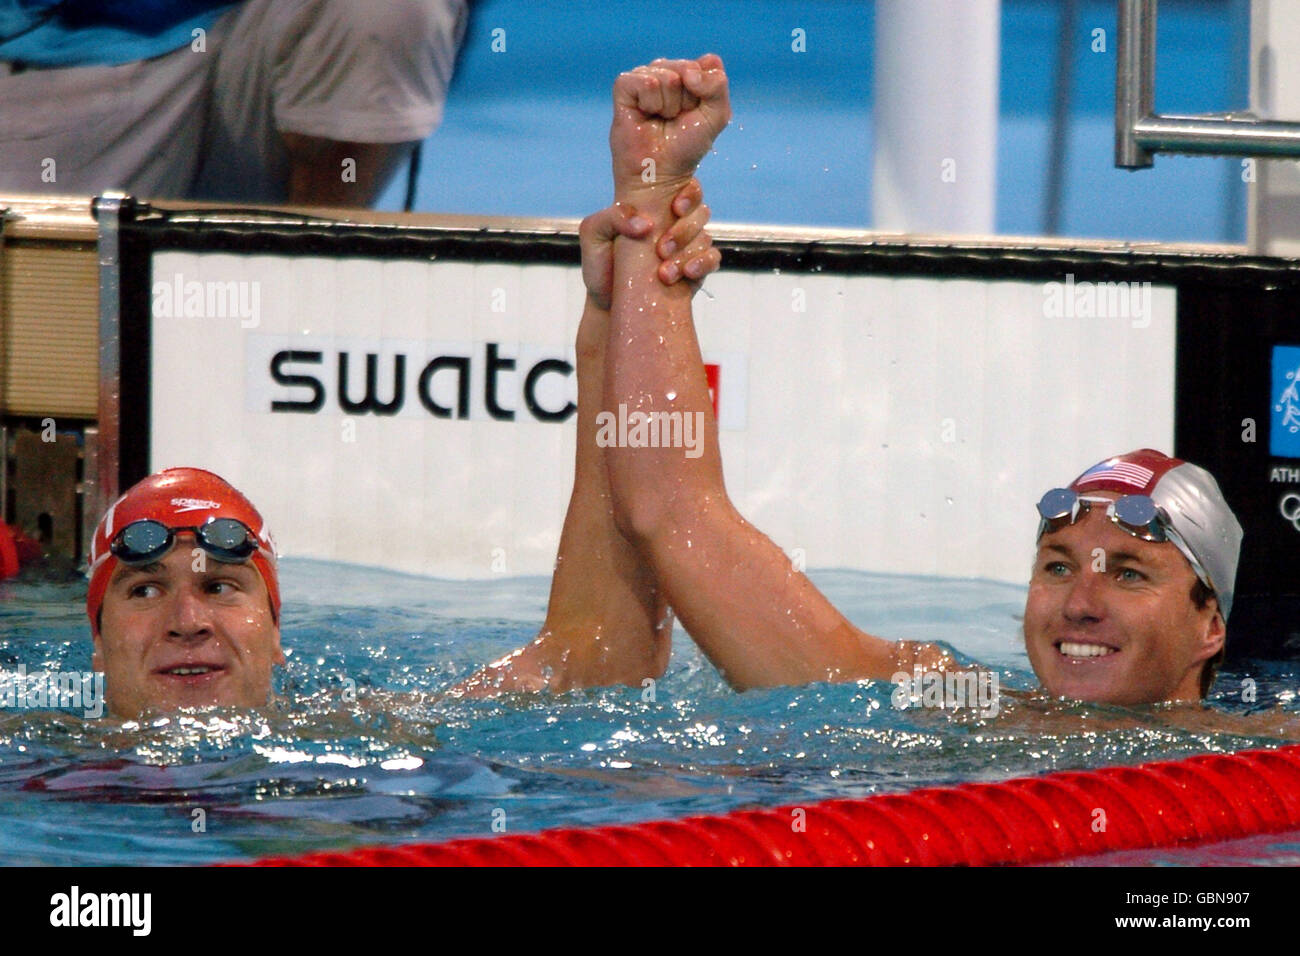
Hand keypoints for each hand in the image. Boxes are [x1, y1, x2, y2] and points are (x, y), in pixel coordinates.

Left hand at [579, 178, 719, 310]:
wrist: (608, 306)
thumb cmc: (601, 266)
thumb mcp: (593, 234)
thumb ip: (612, 217)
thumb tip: (644, 223)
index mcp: (655, 207)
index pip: (685, 189)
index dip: (689, 194)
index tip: (676, 208)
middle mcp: (675, 223)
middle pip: (699, 211)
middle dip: (684, 229)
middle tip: (661, 248)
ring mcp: (687, 247)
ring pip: (704, 237)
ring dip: (686, 252)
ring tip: (664, 273)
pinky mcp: (695, 270)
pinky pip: (713, 260)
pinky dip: (703, 264)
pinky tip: (686, 272)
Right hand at [609, 54, 730, 202]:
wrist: (660, 171)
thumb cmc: (686, 146)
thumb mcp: (716, 115)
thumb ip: (717, 85)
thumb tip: (690, 72)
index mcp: (689, 73)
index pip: (707, 64)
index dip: (706, 93)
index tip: (695, 113)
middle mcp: (666, 70)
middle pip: (687, 68)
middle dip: (686, 100)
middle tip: (675, 119)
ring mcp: (644, 76)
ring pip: (667, 76)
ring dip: (668, 106)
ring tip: (660, 119)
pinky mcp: (625, 85)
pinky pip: (646, 82)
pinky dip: (650, 103)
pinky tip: (645, 115)